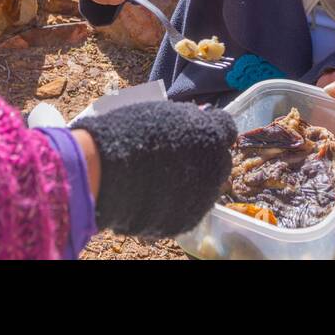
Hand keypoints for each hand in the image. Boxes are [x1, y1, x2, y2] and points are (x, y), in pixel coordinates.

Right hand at [70, 101, 236, 237]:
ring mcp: (204, 197)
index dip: (211, 129)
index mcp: (212, 134)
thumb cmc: (130, 133)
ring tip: (160, 181)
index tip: (198, 131)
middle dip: (205, 159)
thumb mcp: (162, 113)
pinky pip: (188, 211)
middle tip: (178, 159)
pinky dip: (176, 205)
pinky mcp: (188, 221)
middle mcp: (216, 166)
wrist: (107, 171)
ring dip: (191, 184)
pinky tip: (154, 198)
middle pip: (219, 162)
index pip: (226, 128)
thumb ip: (186, 119)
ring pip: (206, 189)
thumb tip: (197, 118)